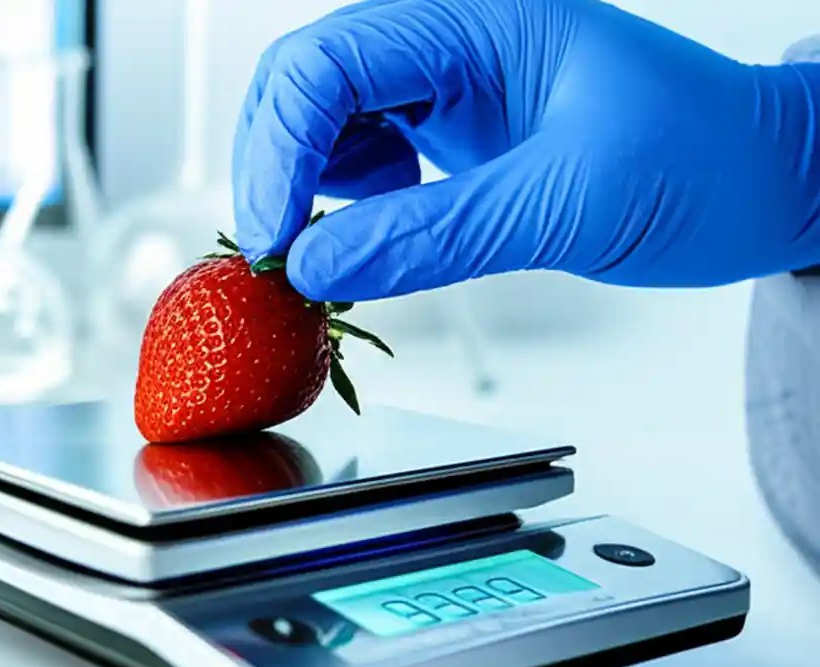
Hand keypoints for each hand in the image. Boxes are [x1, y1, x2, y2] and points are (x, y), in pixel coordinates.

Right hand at [232, 0, 819, 300]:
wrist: (767, 182)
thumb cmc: (706, 160)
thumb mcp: (569, 202)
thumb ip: (434, 236)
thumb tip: (317, 267)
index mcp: (477, 21)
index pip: (329, 63)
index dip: (281, 148)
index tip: (274, 234)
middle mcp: (449, 39)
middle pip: (306, 82)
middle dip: (276, 167)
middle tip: (277, 252)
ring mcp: (446, 81)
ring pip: (324, 119)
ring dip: (304, 184)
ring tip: (329, 244)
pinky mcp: (449, 127)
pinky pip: (361, 153)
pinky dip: (343, 198)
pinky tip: (373, 226)